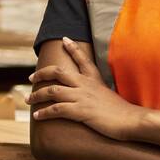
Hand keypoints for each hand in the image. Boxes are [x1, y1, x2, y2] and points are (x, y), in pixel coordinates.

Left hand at [25, 37, 144, 140]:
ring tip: (28, 100)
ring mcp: (82, 97)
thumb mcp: (110, 95)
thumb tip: (93, 96)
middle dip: (41, 74)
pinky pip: (57, 110)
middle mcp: (86, 85)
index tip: (64, 39)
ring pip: (52, 91)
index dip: (72, 48)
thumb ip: (99, 92)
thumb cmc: (123, 111)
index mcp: (94, 79)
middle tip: (31, 77)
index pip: (82, 59)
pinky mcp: (81, 111)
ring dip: (37, 95)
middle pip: (58, 72)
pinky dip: (44, 113)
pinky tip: (37, 116)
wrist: (131, 120)